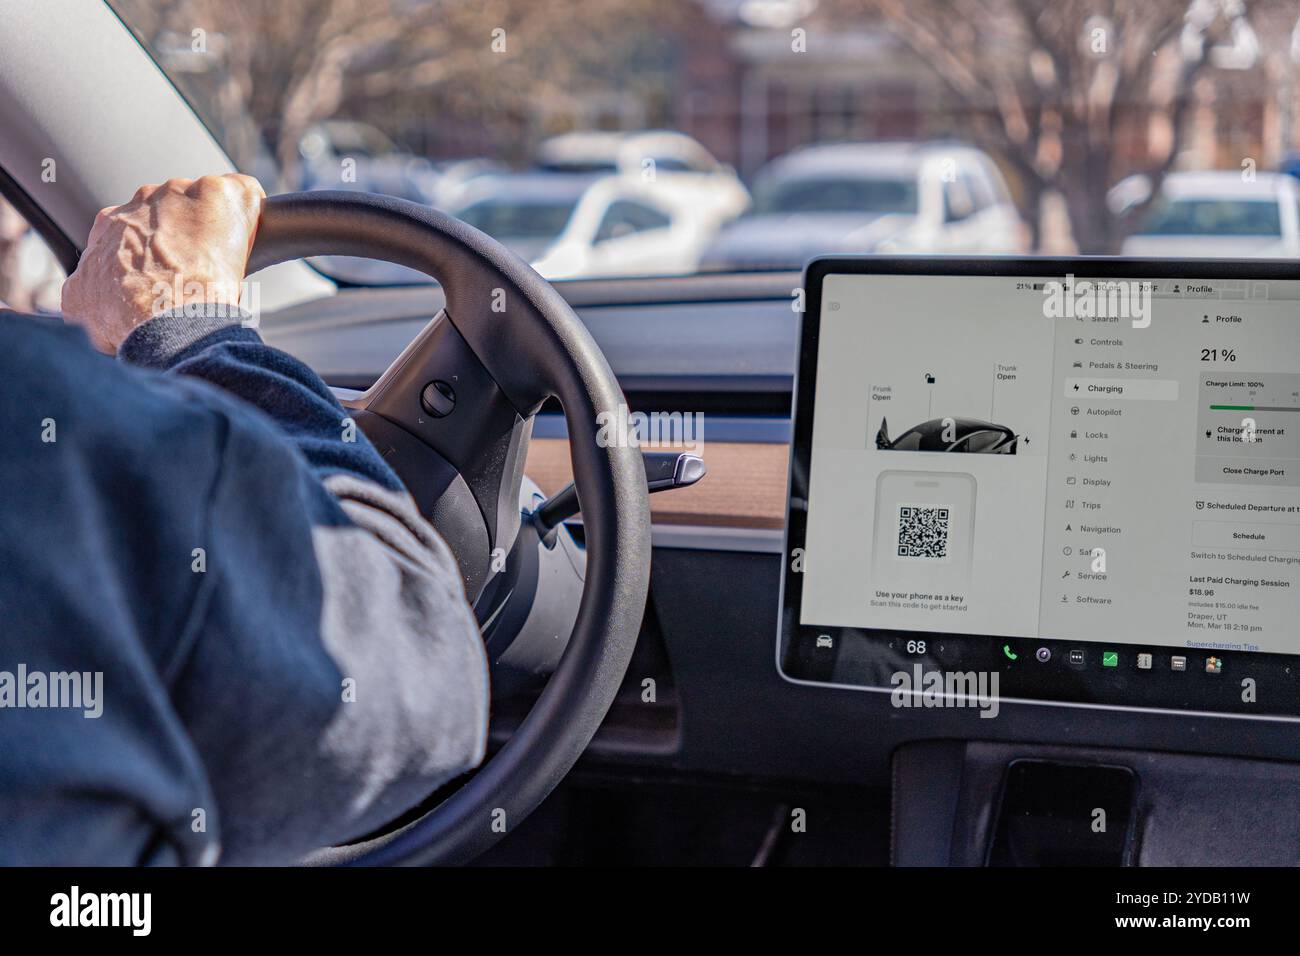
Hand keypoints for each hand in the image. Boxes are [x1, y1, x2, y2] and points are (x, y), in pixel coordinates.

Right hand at [61, 174, 264, 351]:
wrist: (162, 314)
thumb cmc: (127, 318)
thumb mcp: (85, 306)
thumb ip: (91, 292)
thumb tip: (99, 304)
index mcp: (112, 225)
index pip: (137, 227)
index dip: (160, 250)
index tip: (173, 271)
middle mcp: (143, 200)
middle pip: (176, 213)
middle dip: (191, 237)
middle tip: (204, 272)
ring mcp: (182, 193)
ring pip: (208, 203)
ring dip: (220, 229)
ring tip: (230, 263)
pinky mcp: (220, 193)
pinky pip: (243, 195)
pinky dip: (251, 214)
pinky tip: (255, 237)